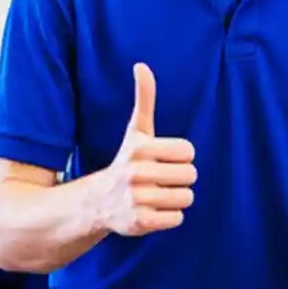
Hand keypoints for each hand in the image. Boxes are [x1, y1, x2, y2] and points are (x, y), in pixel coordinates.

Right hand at [96, 63, 196, 235]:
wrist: (96, 202)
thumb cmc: (127, 161)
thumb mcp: (136, 131)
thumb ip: (144, 99)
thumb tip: (141, 65)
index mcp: (140, 149)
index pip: (189, 152)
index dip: (181, 157)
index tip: (163, 159)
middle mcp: (136, 174)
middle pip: (190, 176)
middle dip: (180, 179)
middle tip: (160, 179)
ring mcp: (137, 200)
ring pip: (186, 198)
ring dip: (176, 199)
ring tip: (156, 195)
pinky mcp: (139, 223)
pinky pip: (177, 219)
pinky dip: (169, 217)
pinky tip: (152, 211)